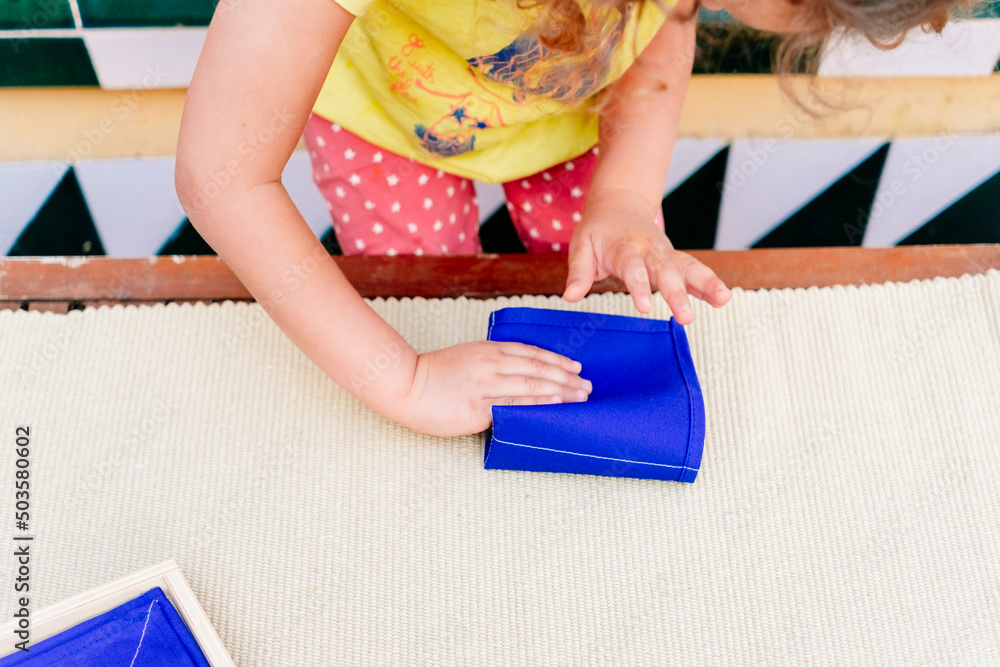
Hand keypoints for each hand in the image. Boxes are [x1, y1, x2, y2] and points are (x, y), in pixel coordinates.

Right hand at [398, 341, 591, 435]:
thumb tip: (516, 375)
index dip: (557, 360)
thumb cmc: (433, 374)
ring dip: (562, 390)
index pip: (532, 353)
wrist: (405, 385)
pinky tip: (556, 404)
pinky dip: (539, 403)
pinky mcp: (479, 407)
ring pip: (533, 386)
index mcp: (489, 350)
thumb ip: (491, 363)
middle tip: (587, 385)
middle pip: (539, 369)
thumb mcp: (467, 357)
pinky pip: (515, 405)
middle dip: (567, 377)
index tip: (575, 367)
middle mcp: (492, 364)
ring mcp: (486, 386)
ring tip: (581, 396)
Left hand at [563, 190, 730, 323]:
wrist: (619, 203)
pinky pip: (694, 270)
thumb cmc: (598, 230)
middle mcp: (649, 250)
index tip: (644, 307)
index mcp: (625, 248)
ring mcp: (665, 254)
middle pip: (666, 271)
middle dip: (678, 294)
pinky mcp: (674, 259)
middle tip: (687, 318)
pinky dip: (708, 283)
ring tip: (724, 299)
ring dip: (706, 283)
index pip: (633, 269)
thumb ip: (579, 272)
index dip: (639, 287)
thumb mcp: (581, 246)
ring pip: (688, 267)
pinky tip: (724, 298)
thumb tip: (570, 296)